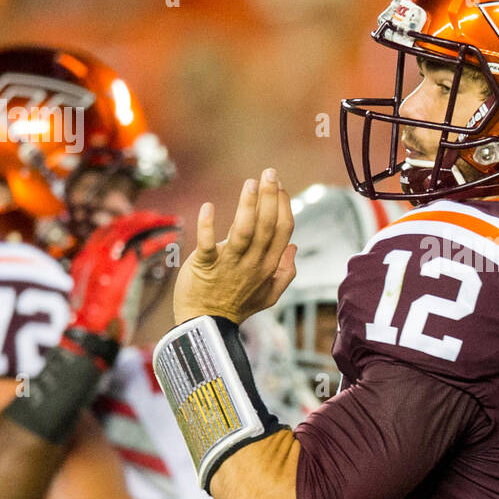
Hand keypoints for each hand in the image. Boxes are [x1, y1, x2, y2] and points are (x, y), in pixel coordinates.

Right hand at [67, 210, 182, 349]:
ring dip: (158, 226)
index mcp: (85, 261)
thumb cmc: (90, 326)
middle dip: (146, 220)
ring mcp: (106, 262)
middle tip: (165, 219)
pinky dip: (162, 240)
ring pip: (135, 232)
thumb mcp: (95, 297)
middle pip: (122, 226)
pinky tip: (176, 238)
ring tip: (177, 224)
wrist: (85, 343)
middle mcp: (93, 256)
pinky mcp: (122, 272)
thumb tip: (116, 275)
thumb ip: (104, 280)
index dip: (127, 224)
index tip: (145, 222)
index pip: (107, 231)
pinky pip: (146, 248)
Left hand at [174, 169, 296, 324]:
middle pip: (267, 225)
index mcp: (269, 266)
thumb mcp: (269, 295)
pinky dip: (206, 225)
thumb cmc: (236, 308)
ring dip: (248, 204)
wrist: (205, 325)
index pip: (283, 231)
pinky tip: (208, 206)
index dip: (283, 206)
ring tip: (250, 183)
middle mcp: (253, 263)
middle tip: (269, 173)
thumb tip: (294, 246)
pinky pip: (207, 243)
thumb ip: (285, 272)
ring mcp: (230, 265)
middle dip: (270, 196)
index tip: (280, 187)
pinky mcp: (205, 266)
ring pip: (244, 230)